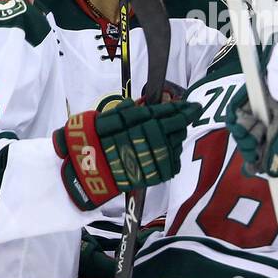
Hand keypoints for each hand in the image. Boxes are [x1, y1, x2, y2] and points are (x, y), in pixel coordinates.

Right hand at [53, 98, 201, 209]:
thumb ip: (128, 111)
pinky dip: (172, 157)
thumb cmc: (92, 139)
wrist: (85, 169)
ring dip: (177, 137)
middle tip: (188, 114)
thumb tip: (145, 103)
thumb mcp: (107, 118)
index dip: (182, 108)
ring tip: (174, 134)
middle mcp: (150, 136)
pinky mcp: (154, 174)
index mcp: (139, 120)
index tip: (191, 105)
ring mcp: (154, 156)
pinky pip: (172, 164)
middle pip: (176, 126)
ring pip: (176, 143)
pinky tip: (167, 153)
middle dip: (183, 120)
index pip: (167, 111)